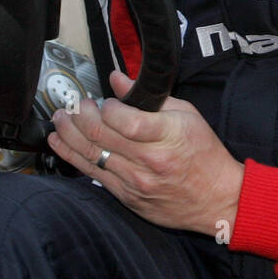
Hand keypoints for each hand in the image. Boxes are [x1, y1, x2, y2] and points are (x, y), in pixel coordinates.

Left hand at [48, 69, 243, 237]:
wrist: (217, 198)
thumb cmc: (204, 153)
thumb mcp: (187, 115)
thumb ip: (149, 97)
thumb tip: (118, 79)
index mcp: (167, 137)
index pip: (123, 119)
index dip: (107, 106)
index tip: (105, 100)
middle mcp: (149, 161)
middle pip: (99, 135)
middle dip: (79, 114)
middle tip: (75, 103)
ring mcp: (135, 182)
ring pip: (89, 154)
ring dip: (68, 133)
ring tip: (60, 118)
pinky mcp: (126, 197)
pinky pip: (92, 174)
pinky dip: (71, 156)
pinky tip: (59, 142)